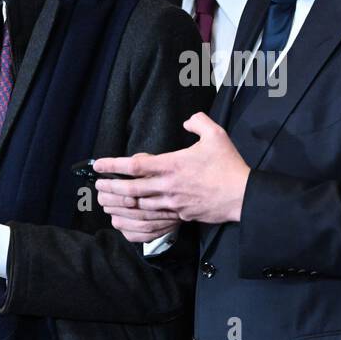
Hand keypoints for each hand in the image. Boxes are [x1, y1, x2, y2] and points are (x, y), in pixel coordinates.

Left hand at [94, 113, 249, 240]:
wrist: (243, 196)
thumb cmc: (229, 165)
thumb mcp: (216, 135)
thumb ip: (199, 122)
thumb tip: (188, 120)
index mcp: (172, 165)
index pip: (135, 165)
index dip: (113, 165)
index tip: (99, 164)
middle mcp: (168, 186)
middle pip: (130, 190)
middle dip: (110, 188)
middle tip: (97, 186)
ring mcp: (172, 204)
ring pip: (138, 206)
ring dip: (120, 204)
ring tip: (107, 201)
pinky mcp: (179, 216)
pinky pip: (153, 219)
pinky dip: (137, 217)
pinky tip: (128, 215)